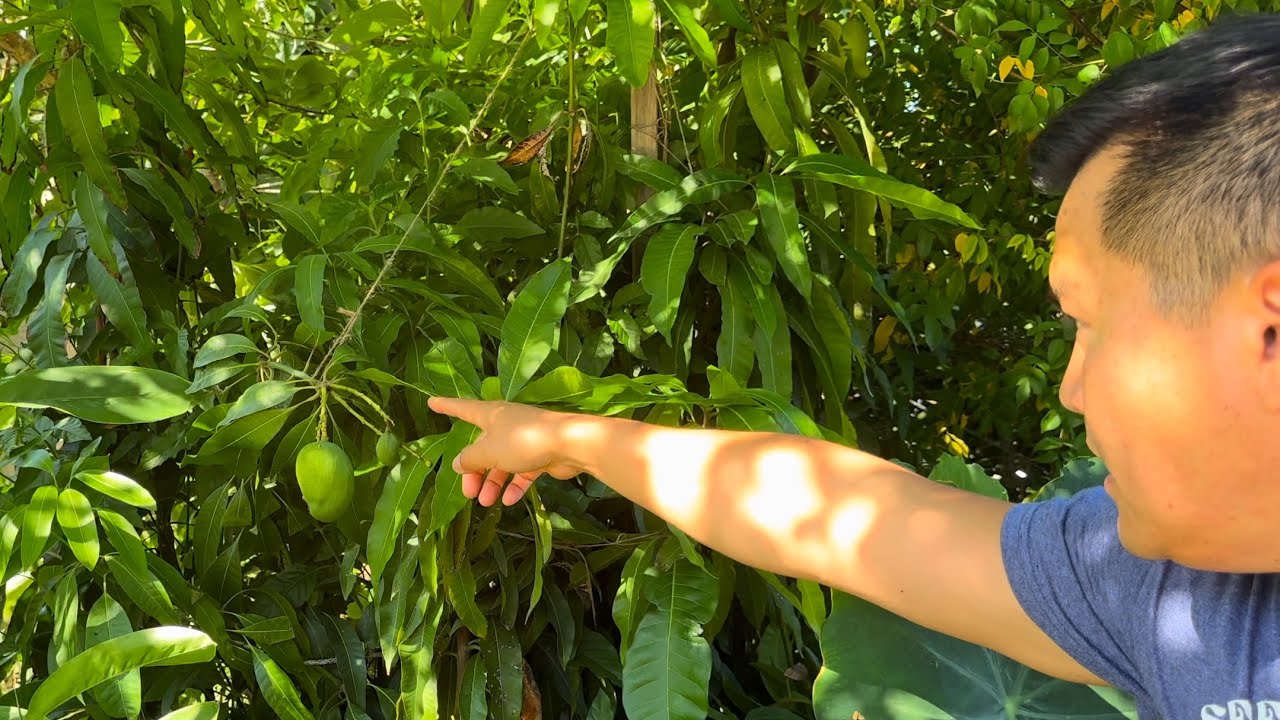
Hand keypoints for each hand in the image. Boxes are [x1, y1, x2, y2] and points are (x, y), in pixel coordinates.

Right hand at [427, 396, 584, 506]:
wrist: (570, 444)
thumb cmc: (524, 440)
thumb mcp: (489, 451)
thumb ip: (470, 458)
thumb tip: (458, 463)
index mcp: (491, 415)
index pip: (463, 409)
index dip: (446, 406)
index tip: (431, 402)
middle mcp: (506, 424)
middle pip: (481, 446)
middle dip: (473, 471)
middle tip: (469, 493)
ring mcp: (524, 439)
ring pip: (501, 462)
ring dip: (492, 483)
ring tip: (486, 502)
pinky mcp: (541, 454)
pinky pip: (522, 471)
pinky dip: (515, 485)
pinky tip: (509, 501)